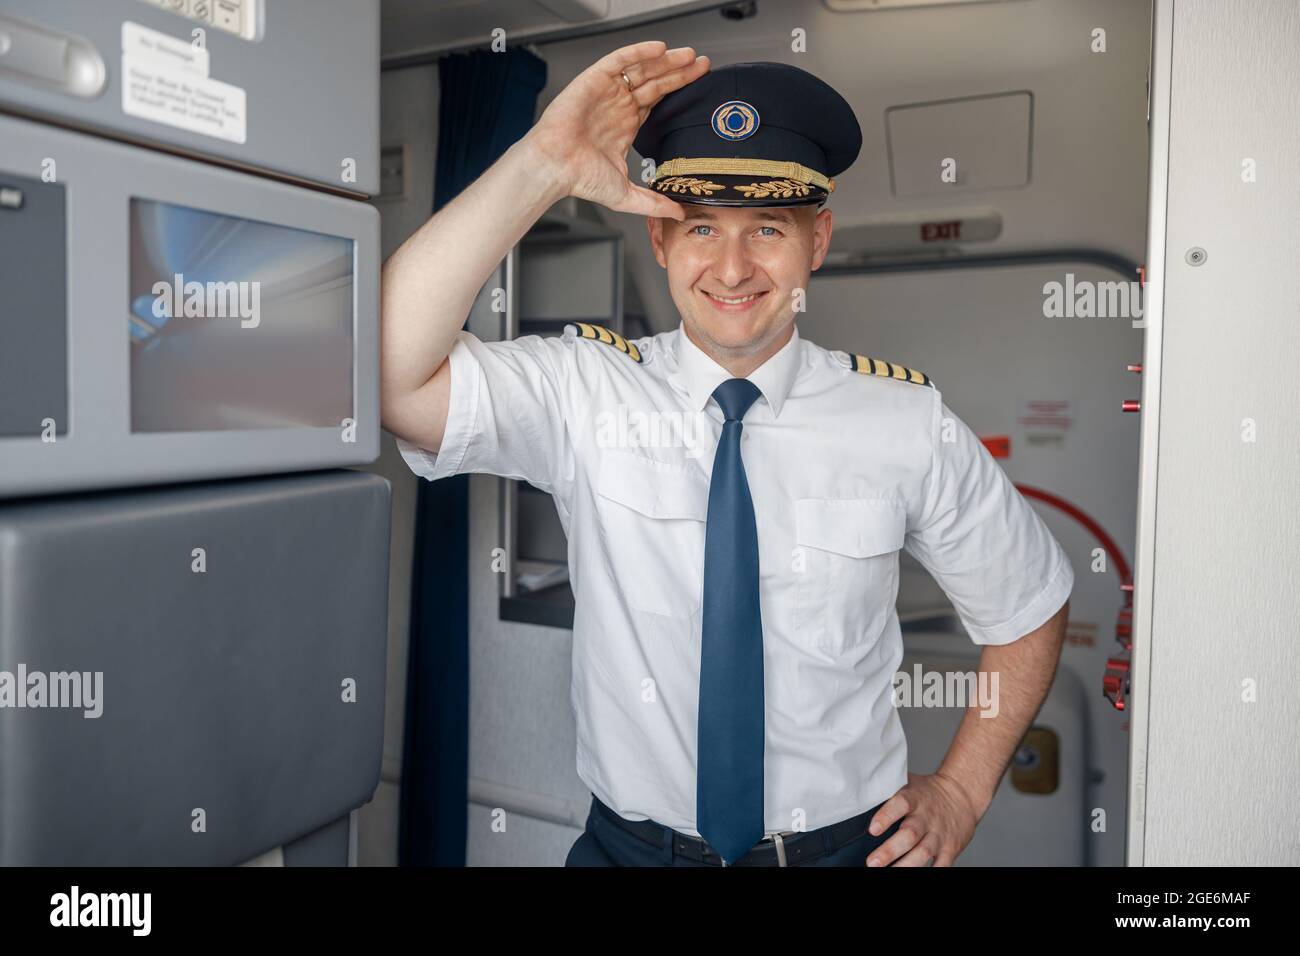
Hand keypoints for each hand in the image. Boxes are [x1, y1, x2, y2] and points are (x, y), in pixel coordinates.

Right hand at [521, 40, 708, 219]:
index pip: (658, 101)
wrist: (555, 167)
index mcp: (626, 125)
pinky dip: (639, 52)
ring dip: (666, 60)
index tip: (701, 84)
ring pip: (642, 68)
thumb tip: (678, 214)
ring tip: (689, 55)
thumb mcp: (626, 195)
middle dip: (680, 72)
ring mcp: (607, 91)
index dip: (679, 91)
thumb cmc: (580, 178)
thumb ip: (654, 203)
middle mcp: (619, 106)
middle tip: (704, 64)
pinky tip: (660, 49)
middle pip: (656, 82)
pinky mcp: (595, 80)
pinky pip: (620, 60)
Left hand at [863, 771, 983, 866]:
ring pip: (923, 852)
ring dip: (905, 865)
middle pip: (909, 834)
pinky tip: (915, 875)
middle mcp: (926, 817)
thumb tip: (859, 789)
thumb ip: (888, 788)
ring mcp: (939, 834)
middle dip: (890, 850)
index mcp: (914, 798)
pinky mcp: (950, 848)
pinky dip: (931, 872)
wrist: (962, 794)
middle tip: (872, 862)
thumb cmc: (928, 792)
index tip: (872, 829)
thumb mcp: (909, 783)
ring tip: (888, 873)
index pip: (900, 804)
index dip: (886, 816)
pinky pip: (942, 864)